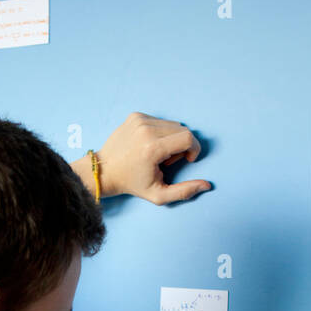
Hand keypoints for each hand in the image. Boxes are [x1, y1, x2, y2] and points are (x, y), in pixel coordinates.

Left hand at [96, 112, 211, 202]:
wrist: (104, 171)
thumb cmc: (131, 184)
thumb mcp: (158, 195)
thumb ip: (184, 192)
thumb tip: (207, 185)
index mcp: (152, 148)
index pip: (187, 138)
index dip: (193, 149)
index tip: (187, 160)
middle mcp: (145, 130)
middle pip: (182, 130)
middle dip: (182, 146)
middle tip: (167, 160)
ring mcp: (139, 120)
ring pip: (172, 124)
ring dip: (171, 138)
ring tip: (157, 154)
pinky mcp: (135, 116)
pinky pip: (160, 120)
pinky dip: (160, 132)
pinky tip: (148, 145)